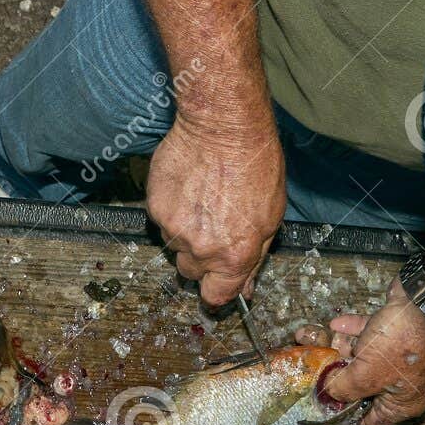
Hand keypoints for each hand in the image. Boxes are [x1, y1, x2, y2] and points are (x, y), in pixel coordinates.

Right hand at [146, 115, 284, 305]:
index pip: (216, 296)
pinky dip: (172, 209)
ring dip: (186, 231)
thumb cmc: (255, 166)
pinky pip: (162, 220)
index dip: (216, 292)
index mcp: (235, 255)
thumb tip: (245, 288)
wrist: (222, 129)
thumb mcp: (270, 218)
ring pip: (175, 244)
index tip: (216, 286)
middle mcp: (201, 248)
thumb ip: (254, 257)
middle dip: (201, 258)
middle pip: (190, 272)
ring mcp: (174, 229)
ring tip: (202, 201)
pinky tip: (188, 188)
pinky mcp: (155, 208)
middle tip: (213, 229)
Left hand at [294, 280, 424, 424]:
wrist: (422, 303)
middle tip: (307, 369)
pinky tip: (334, 325)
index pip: (373, 420)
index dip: (347, 414)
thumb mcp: (364, 377)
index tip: (321, 407)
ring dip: (336, 347)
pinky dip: (352, 330)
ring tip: (309, 339)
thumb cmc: (396, 348)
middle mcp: (401, 382)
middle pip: (361, 384)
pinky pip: (368, 334)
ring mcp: (398, 356)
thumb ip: (342, 389)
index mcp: (403, 402)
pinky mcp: (393, 331)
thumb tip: (326, 394)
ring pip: (361, 356)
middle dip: (334, 374)